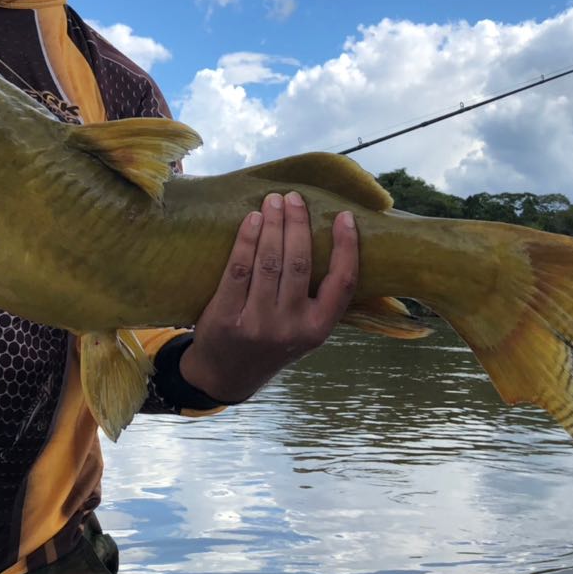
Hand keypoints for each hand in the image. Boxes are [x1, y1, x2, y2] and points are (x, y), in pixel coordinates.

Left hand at [179, 191, 358, 403]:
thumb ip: (316, 298)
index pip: (342, 283)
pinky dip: (246, 241)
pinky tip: (251, 220)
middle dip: (297, 224)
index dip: (347, 247)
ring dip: (272, 225)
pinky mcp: (227, 317)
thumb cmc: (271, 342)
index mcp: (318, 330)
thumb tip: (328, 237)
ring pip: (269, 263)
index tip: (344, 216)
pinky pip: (239, 270)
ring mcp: (258, 324)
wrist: (226, 375)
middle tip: (293, 198)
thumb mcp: (303, 330)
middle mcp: (291, 328)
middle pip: (299, 264)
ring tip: (272, 202)